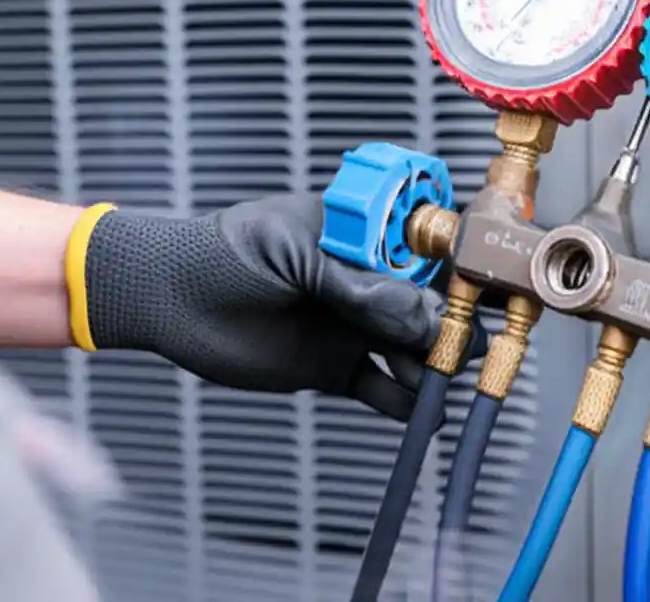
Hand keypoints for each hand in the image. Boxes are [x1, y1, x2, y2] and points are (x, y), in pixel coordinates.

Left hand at [72, 194, 486, 420]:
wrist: (165, 300)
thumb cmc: (221, 255)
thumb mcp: (292, 255)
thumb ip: (356, 285)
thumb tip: (420, 318)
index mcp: (362, 236)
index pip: (426, 247)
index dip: (460, 263)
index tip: (484, 282)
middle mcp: (366, 280)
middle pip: (434, 302)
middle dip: (456, 322)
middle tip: (465, 341)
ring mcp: (354, 324)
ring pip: (415, 349)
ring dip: (434, 365)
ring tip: (437, 378)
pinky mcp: (335, 367)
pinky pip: (384, 390)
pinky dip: (408, 404)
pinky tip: (422, 414)